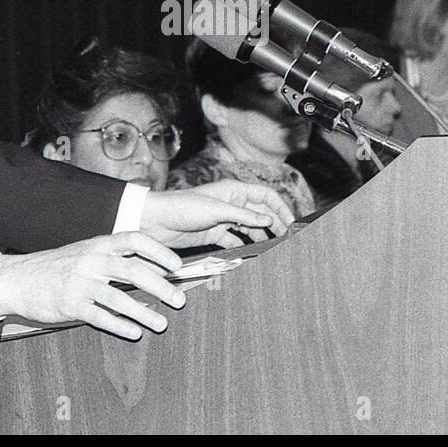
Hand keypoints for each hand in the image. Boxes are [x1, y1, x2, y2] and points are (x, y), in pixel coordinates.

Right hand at [0, 233, 184, 339]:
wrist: (18, 279)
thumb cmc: (59, 267)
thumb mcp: (87, 253)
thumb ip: (116, 258)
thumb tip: (156, 269)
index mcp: (98, 244)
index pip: (134, 241)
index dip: (159, 252)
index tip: (177, 266)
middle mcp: (91, 260)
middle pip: (133, 270)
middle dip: (160, 286)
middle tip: (179, 300)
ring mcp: (79, 282)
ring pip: (118, 297)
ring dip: (144, 312)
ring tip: (162, 323)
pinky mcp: (69, 304)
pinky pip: (99, 316)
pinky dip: (119, 325)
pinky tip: (134, 333)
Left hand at [139, 181, 293, 248]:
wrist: (155, 220)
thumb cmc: (182, 207)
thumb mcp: (215, 210)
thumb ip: (243, 215)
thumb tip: (268, 219)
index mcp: (233, 191)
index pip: (265, 196)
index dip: (281, 208)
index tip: (292, 222)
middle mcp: (231, 204)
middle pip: (260, 213)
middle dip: (275, 225)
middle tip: (287, 240)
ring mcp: (223, 220)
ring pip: (250, 229)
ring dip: (262, 238)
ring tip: (274, 250)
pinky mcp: (214, 234)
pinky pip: (235, 241)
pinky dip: (244, 247)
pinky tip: (251, 256)